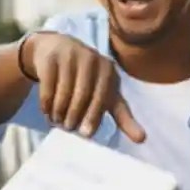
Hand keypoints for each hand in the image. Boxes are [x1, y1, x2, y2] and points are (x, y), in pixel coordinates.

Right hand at [23, 32, 145, 141]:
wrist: (58, 49)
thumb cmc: (88, 79)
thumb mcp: (107, 95)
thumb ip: (123, 116)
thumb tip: (143, 139)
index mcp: (108, 70)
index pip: (103, 96)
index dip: (94, 115)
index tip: (86, 134)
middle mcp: (91, 59)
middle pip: (83, 94)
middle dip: (74, 115)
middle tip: (68, 128)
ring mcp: (70, 56)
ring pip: (64, 91)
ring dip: (59, 111)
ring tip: (57, 122)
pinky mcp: (51, 58)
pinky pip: (48, 85)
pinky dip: (46, 102)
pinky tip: (46, 112)